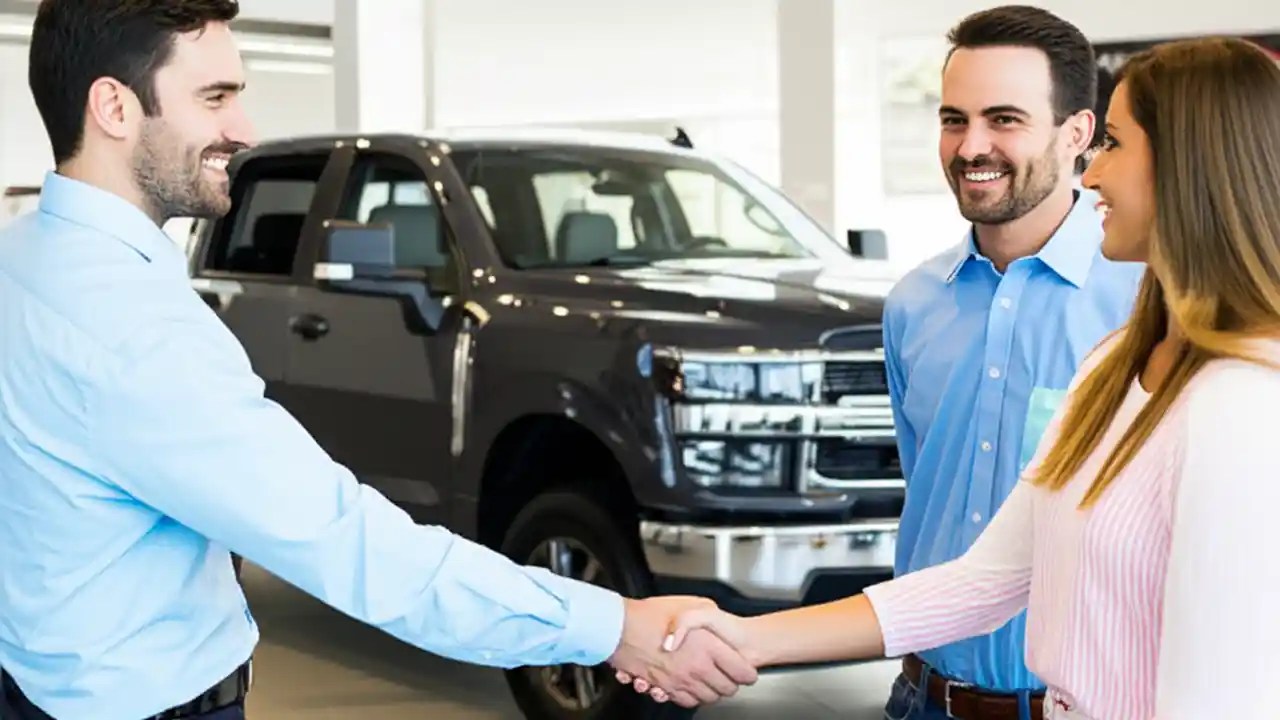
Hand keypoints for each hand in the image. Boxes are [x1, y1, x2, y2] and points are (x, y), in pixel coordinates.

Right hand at [606, 596, 757, 707]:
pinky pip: (688, 701)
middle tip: (730, 674)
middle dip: (731, 683)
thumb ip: (709, 613)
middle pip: (728, 689)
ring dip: (712, 690)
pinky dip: (692, 696)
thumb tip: (718, 622)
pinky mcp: (666, 688)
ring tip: (711, 679)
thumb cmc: (650, 615)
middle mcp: (697, 667)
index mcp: (708, 647)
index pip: (742, 672)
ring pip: (709, 698)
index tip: (746, 670)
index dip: (747, 672)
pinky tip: (692, 684)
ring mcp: (681, 680)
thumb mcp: (690, 603)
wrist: (619, 629)